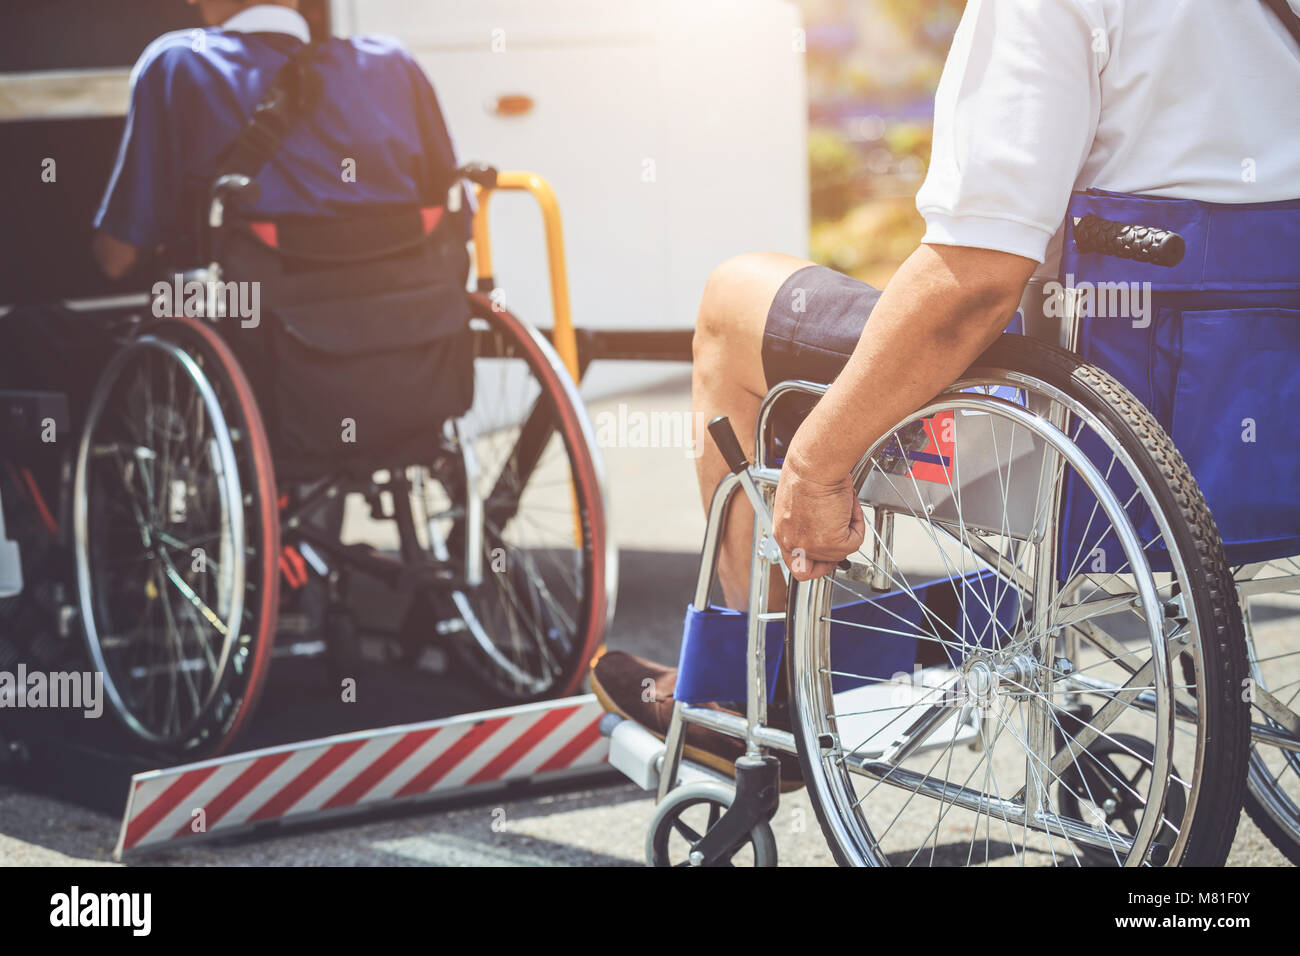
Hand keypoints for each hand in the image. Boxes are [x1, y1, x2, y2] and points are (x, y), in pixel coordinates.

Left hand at [772, 450, 865, 581]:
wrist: (814, 464)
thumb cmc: (807, 472)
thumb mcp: (799, 504)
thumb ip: (807, 524)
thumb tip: (824, 528)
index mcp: (783, 533)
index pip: (796, 565)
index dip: (813, 561)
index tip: (824, 554)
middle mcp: (792, 543)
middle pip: (814, 569)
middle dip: (832, 555)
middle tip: (841, 537)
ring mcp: (810, 545)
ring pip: (839, 553)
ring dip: (847, 530)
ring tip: (842, 507)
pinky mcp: (830, 542)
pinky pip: (854, 542)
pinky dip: (857, 524)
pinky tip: (848, 506)